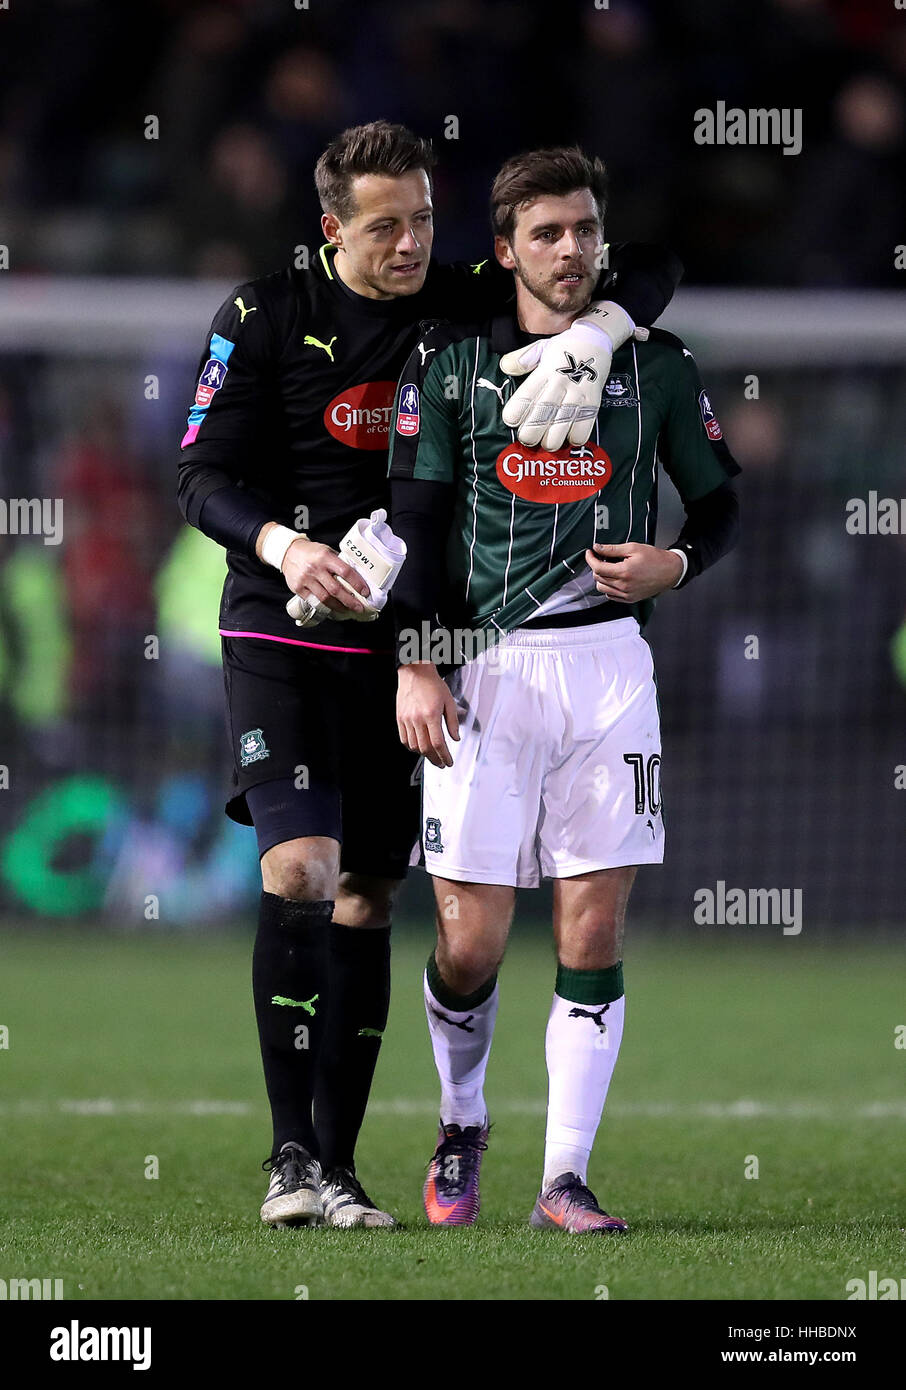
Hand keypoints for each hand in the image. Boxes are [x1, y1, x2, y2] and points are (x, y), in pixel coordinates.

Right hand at [281, 535, 370, 614]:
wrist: (288, 552)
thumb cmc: (311, 552)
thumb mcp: (326, 551)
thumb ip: (338, 563)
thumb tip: (355, 577)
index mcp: (325, 557)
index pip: (345, 572)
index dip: (357, 583)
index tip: (365, 592)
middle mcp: (315, 568)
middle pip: (336, 589)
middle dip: (350, 601)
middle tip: (359, 608)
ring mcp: (305, 579)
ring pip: (325, 598)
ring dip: (338, 606)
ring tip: (347, 609)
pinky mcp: (298, 588)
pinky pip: (313, 601)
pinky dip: (324, 606)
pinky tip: (331, 608)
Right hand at [397, 663, 460, 768]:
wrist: (415, 672)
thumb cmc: (432, 684)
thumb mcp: (449, 701)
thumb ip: (452, 722)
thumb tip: (455, 738)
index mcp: (431, 714)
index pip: (438, 743)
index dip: (444, 756)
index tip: (448, 761)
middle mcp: (417, 718)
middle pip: (425, 748)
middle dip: (435, 759)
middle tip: (441, 763)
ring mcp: (407, 719)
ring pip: (414, 746)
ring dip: (424, 754)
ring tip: (431, 756)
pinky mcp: (400, 718)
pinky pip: (404, 739)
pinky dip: (412, 747)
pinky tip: (418, 747)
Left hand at [499, 302, 635, 450]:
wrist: (597, 341)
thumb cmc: (564, 349)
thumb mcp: (540, 348)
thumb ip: (521, 360)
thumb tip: (504, 367)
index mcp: (545, 371)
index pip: (525, 396)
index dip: (515, 414)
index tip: (511, 421)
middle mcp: (560, 384)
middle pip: (540, 418)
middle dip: (530, 434)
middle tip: (527, 437)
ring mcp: (578, 395)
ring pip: (560, 428)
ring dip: (550, 441)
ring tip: (546, 441)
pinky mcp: (594, 403)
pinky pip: (583, 430)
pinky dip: (573, 438)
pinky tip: (568, 436)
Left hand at [586, 543, 683, 602]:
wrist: (669, 571)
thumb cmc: (655, 559)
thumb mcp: (633, 548)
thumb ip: (612, 549)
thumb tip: (597, 548)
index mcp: (624, 572)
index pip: (597, 568)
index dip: (590, 559)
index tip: (590, 553)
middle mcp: (624, 586)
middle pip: (598, 578)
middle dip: (597, 566)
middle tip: (603, 558)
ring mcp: (626, 595)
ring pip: (602, 588)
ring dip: (602, 577)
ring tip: (611, 569)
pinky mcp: (629, 599)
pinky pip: (611, 595)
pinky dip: (609, 587)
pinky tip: (616, 578)